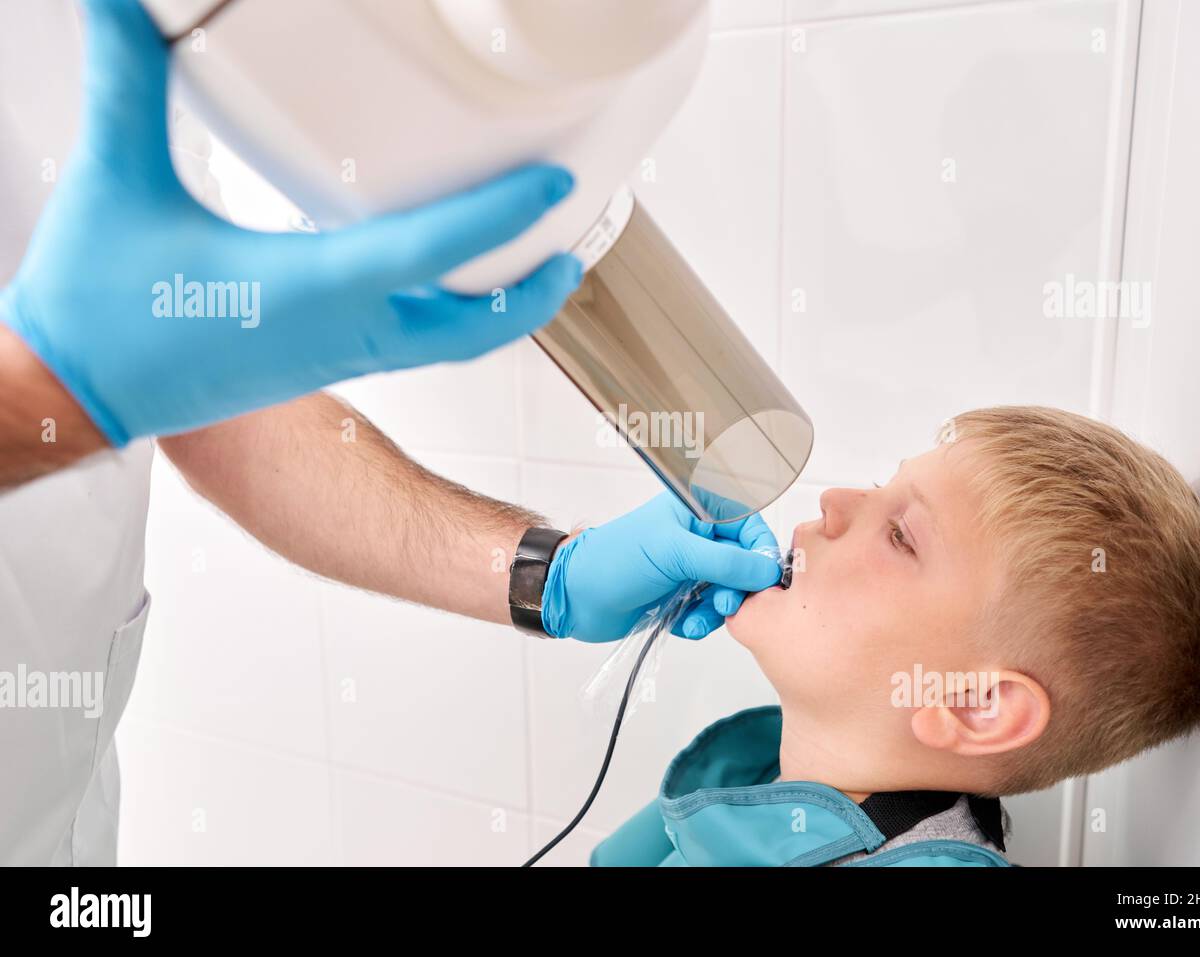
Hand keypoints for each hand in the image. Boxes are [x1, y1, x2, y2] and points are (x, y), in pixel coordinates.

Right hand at [0, 0, 581, 445]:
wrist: (79, 393)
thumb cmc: (100, 309)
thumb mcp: (121, 181)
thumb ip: (127, 83)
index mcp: (310, 291)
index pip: (433, 252)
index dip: (503, 217)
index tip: (556, 186)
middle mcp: (341, 333)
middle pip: (472, 331)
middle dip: (532, 295)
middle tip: (574, 248)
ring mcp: (339, 357)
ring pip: (449, 345)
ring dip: (500, 311)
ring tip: (536, 266)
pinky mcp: (325, 364)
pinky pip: (415, 345)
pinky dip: (454, 316)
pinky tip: (448, 281)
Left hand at [541, 493, 781, 641]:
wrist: (575, 596)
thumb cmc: (615, 560)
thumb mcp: (674, 554)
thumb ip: (726, 562)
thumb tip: (768, 570)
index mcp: (698, 510)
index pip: (749, 524)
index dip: (760, 552)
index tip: (764, 579)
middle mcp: (698, 537)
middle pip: (744, 563)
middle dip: (738, 589)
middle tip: (725, 605)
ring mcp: (690, 568)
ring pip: (729, 592)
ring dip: (717, 612)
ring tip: (696, 621)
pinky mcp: (681, 597)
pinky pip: (709, 612)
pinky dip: (701, 623)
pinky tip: (682, 626)